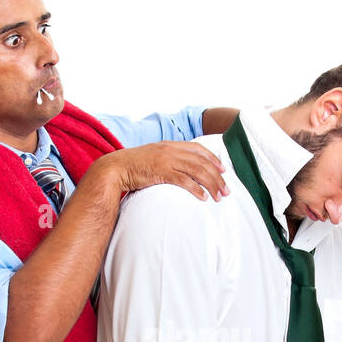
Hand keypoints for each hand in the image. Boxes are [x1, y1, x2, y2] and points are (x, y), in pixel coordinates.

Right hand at [97, 141, 228, 201]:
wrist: (115, 168)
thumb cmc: (134, 165)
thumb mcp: (154, 156)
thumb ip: (168, 159)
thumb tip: (181, 169)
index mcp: (170, 144)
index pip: (198, 149)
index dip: (213, 159)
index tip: (223, 170)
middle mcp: (171, 150)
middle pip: (202, 162)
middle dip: (217, 177)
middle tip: (226, 190)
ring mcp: (166, 160)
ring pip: (197, 171)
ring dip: (211, 184)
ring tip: (219, 196)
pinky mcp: (161, 173)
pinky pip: (183, 181)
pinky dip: (196, 189)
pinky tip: (203, 197)